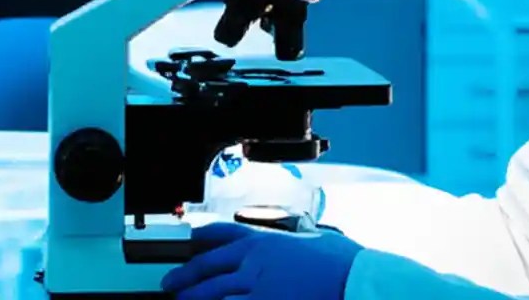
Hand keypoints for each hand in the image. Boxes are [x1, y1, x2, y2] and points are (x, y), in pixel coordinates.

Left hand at [162, 222, 363, 299]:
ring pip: (212, 295)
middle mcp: (253, 262)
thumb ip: (292, 241)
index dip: (199, 240)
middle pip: (206, 269)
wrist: (358, 281)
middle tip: (170, 284)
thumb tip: (294, 245)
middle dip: (185, 278)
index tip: (188, 244)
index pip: (221, 235)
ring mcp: (255, 289)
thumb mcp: (312, 239)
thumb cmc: (343, 262)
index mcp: (264, 241)